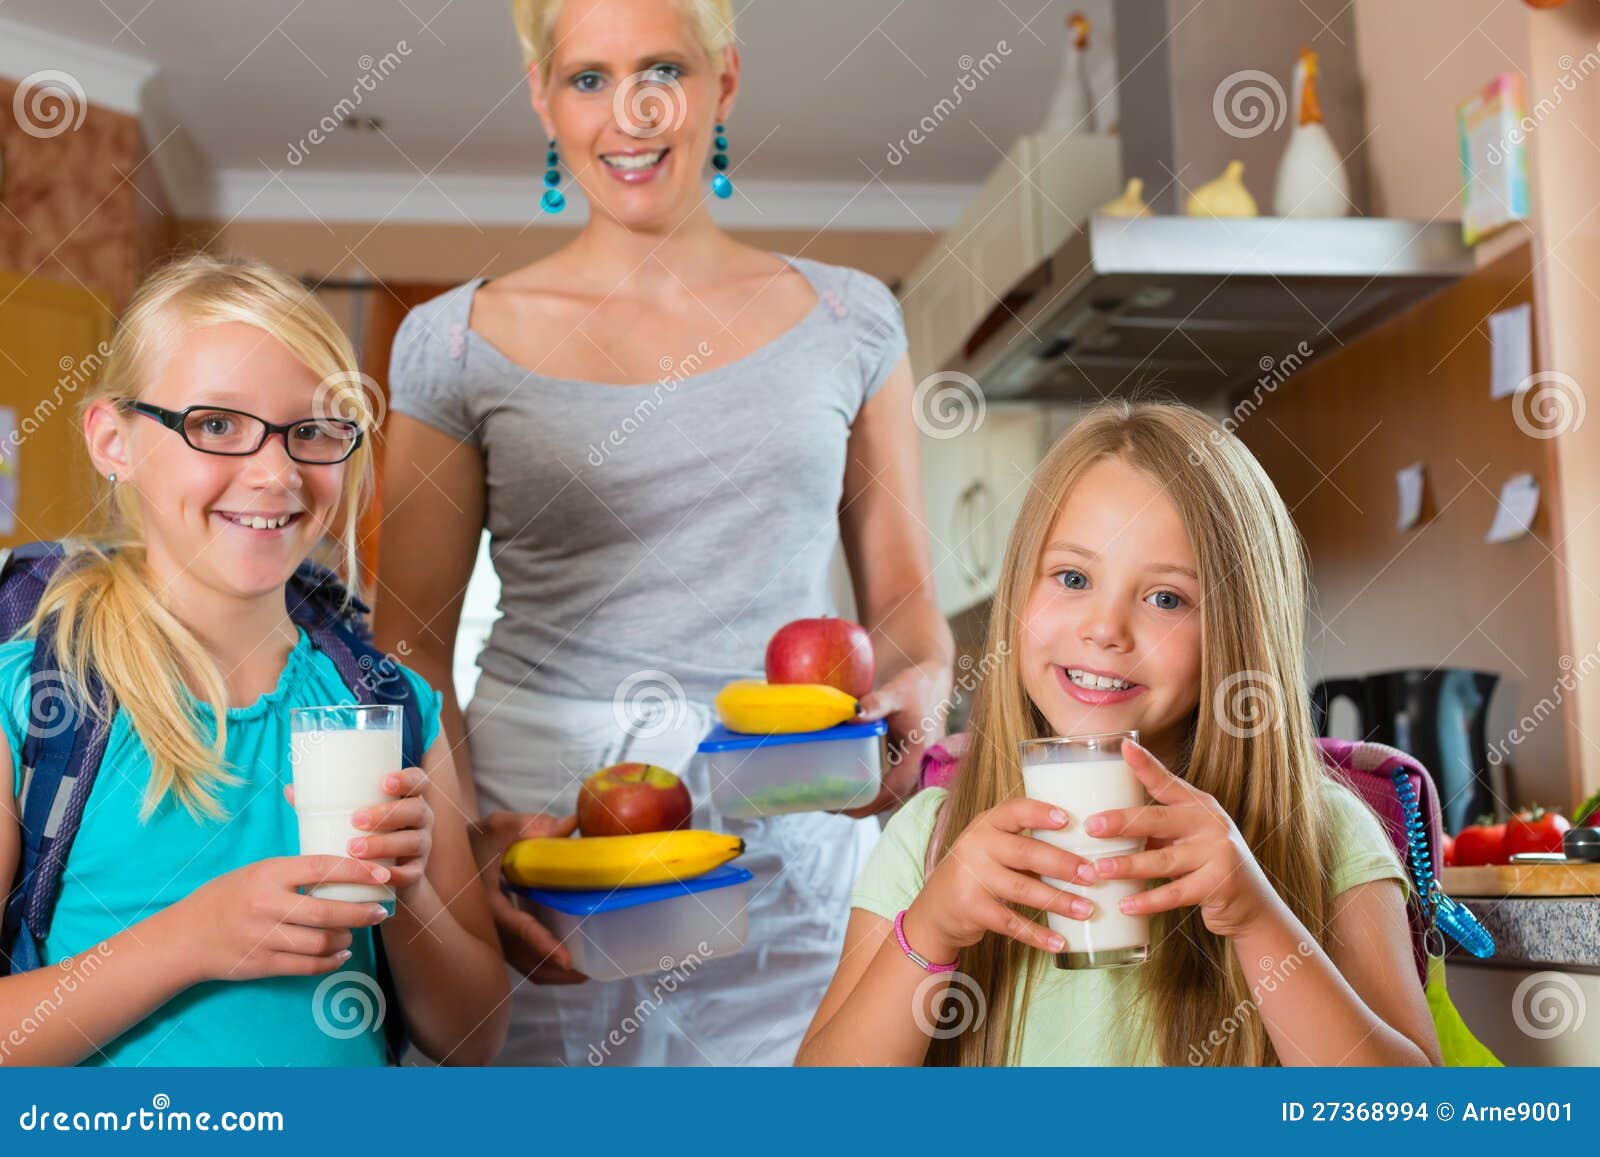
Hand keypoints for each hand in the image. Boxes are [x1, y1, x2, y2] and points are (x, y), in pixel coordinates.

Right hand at [175, 855, 393, 982]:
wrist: (185, 937)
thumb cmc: (227, 897)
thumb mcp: (256, 872)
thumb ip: (294, 871)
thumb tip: (345, 868)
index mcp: (267, 874)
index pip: (322, 868)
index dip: (357, 871)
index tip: (382, 875)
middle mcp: (266, 905)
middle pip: (326, 912)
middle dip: (360, 913)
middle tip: (379, 911)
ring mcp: (263, 938)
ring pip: (320, 942)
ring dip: (345, 938)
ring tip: (354, 932)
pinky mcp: (262, 965)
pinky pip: (307, 966)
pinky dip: (330, 961)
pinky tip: (340, 954)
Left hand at [285, 768, 433, 902]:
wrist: (381, 881)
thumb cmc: (362, 837)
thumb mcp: (350, 818)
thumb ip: (325, 804)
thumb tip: (290, 790)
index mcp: (406, 798)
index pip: (417, 781)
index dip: (406, 779)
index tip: (384, 782)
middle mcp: (420, 820)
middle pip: (415, 811)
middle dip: (387, 814)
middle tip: (355, 819)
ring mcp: (421, 847)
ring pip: (413, 842)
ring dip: (385, 844)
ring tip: (353, 849)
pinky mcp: (416, 873)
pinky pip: (412, 874)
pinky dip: (396, 875)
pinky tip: (380, 877)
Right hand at [470, 810, 587, 984]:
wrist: (449, 857)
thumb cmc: (476, 840)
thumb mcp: (498, 827)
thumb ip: (530, 826)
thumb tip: (571, 823)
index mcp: (490, 903)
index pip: (521, 929)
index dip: (544, 945)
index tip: (568, 960)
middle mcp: (491, 927)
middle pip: (527, 962)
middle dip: (557, 973)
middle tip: (588, 973)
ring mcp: (495, 936)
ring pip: (526, 967)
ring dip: (553, 974)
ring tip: (584, 971)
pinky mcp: (501, 938)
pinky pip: (523, 960)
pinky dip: (543, 964)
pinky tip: (566, 957)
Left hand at [848, 661, 952, 816]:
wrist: (931, 682)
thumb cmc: (915, 686)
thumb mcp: (896, 692)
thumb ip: (877, 703)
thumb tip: (853, 713)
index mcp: (921, 754)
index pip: (896, 788)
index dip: (871, 801)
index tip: (844, 805)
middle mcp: (921, 767)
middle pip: (892, 800)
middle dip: (863, 807)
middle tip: (829, 806)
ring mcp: (917, 769)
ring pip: (891, 796)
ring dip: (867, 802)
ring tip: (834, 801)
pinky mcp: (909, 767)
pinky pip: (890, 787)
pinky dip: (871, 791)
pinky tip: (849, 787)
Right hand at [902, 797, 1095, 960]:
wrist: (935, 909)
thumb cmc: (977, 872)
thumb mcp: (992, 848)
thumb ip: (1025, 845)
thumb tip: (1083, 853)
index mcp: (986, 824)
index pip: (1014, 810)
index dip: (1040, 813)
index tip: (1068, 819)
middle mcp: (976, 846)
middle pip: (1026, 852)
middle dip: (1063, 864)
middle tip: (1092, 874)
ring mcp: (972, 878)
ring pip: (1023, 890)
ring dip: (1059, 901)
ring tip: (1087, 909)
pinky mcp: (972, 909)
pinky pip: (1012, 923)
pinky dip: (1038, 934)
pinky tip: (1060, 942)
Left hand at [1079, 739, 1278, 938]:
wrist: (1253, 906)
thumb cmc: (1208, 867)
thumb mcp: (1189, 839)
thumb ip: (1158, 831)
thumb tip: (1104, 829)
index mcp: (1198, 805)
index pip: (1166, 782)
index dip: (1145, 765)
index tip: (1123, 747)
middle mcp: (1209, 823)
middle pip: (1157, 820)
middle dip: (1121, 822)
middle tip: (1091, 826)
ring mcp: (1217, 853)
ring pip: (1162, 859)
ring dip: (1127, 865)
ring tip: (1098, 869)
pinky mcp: (1219, 884)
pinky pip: (1174, 893)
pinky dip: (1147, 901)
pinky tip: (1124, 905)